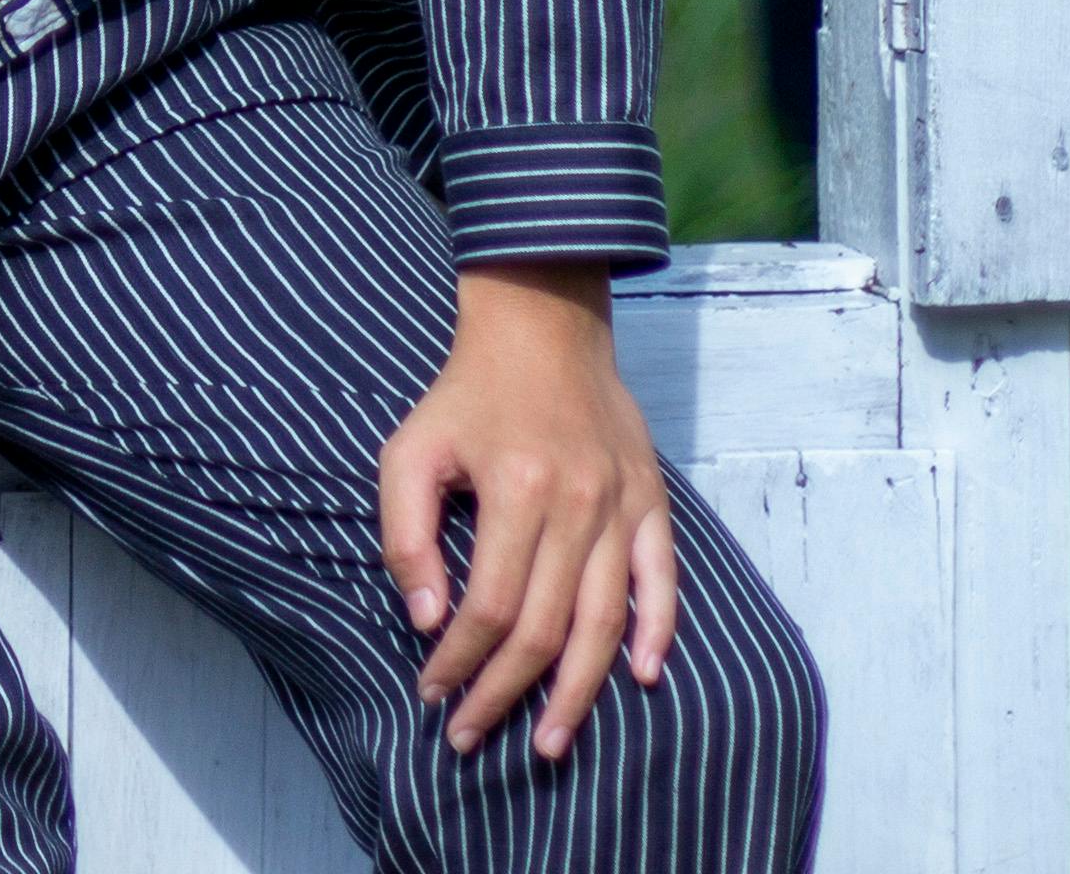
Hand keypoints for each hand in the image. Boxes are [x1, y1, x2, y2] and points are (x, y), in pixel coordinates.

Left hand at [375, 262, 677, 762]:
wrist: (542, 326)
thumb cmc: (464, 395)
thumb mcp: (408, 450)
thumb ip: (406, 535)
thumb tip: (428, 619)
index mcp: (514, 491)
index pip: (487, 607)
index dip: (458, 662)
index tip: (432, 693)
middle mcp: (577, 505)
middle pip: (544, 628)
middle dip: (505, 693)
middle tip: (473, 737)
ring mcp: (622, 506)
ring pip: (604, 622)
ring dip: (577, 691)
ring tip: (548, 742)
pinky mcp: (651, 500)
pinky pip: (662, 580)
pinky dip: (656, 632)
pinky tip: (639, 677)